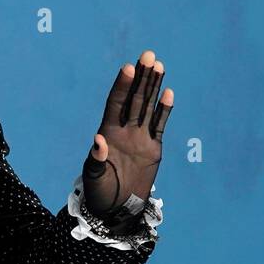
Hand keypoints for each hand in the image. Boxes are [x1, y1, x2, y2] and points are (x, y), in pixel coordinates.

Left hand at [82, 49, 173, 217]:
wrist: (116, 209)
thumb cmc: (99, 194)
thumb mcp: (94, 177)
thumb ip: (96, 160)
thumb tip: (97, 142)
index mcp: (107, 133)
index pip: (116, 103)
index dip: (122, 85)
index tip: (128, 67)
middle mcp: (124, 130)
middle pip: (134, 98)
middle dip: (141, 77)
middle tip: (148, 54)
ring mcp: (139, 137)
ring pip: (148, 106)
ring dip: (153, 86)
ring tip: (159, 65)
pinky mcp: (153, 147)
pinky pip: (160, 125)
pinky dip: (164, 110)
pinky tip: (169, 93)